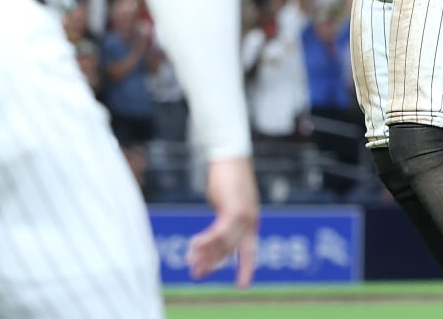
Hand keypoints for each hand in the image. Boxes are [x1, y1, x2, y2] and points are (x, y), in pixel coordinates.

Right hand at [187, 157, 258, 287]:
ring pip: (224, 244)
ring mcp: (244, 216)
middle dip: (213, 264)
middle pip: (230, 250)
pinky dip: (206, 241)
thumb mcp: (228, 202)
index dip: (246, 268)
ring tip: (191, 264)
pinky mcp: (233, 210)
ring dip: (205, 255)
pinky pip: (219, 232)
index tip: (242, 286)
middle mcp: (250, 221)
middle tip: (197, 275)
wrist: (230, 155)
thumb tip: (217, 234)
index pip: (249, 250)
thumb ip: (226, 219)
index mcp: (251, 221)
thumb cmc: (229, 176)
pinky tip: (194, 246)